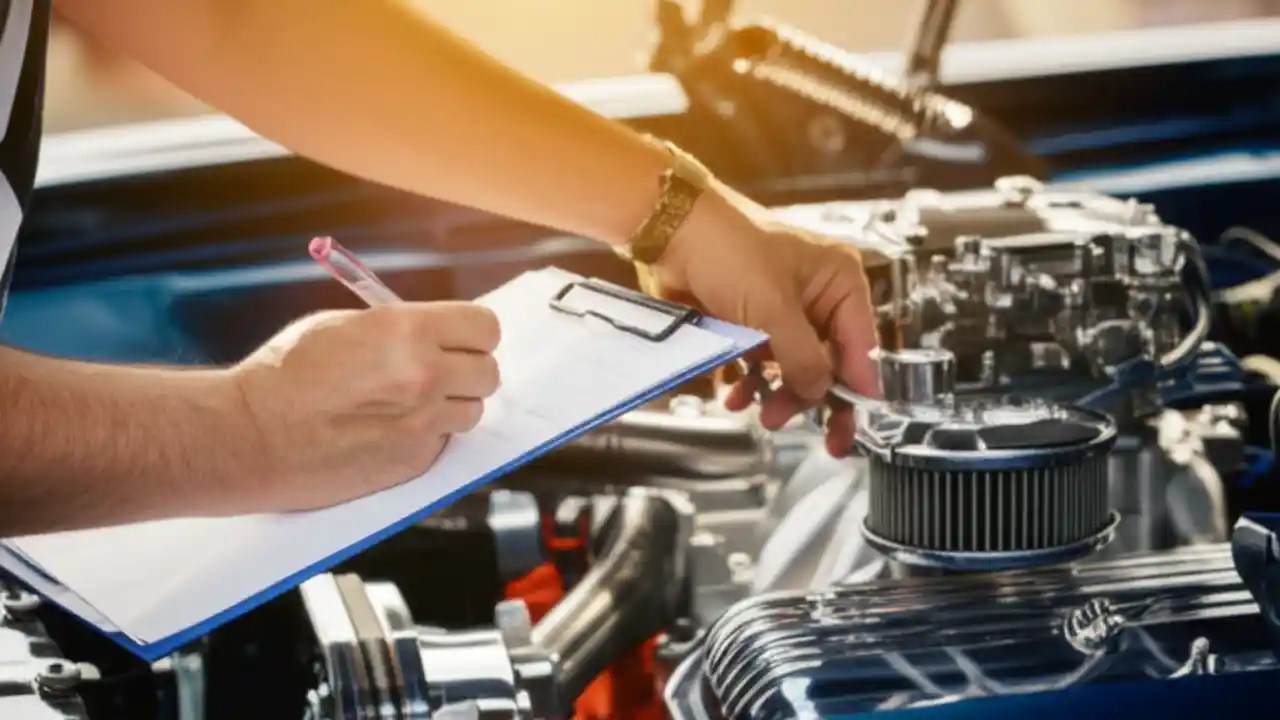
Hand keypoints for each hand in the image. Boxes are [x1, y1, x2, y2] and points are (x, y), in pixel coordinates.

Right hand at [224, 302, 500, 513]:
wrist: (250, 435)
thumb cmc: (284, 374)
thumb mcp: (345, 325)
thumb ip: (401, 328)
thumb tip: (438, 332)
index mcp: (408, 331)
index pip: (485, 327)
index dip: (474, 333)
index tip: (463, 339)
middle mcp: (425, 376)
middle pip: (488, 372)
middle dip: (468, 370)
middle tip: (440, 372)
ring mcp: (423, 424)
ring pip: (472, 412)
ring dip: (451, 407)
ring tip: (408, 404)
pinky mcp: (414, 462)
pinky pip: (443, 443)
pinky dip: (426, 437)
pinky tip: (387, 431)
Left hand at [645, 182, 879, 455]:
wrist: (672, 233)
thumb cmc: (729, 252)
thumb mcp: (774, 311)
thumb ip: (803, 359)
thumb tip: (821, 393)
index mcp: (839, 280)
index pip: (860, 343)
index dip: (854, 386)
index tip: (848, 425)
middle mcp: (818, 295)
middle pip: (827, 361)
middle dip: (806, 394)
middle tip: (783, 420)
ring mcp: (784, 309)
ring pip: (793, 366)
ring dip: (776, 392)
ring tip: (758, 410)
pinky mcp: (753, 319)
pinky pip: (762, 361)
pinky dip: (751, 381)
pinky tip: (735, 394)